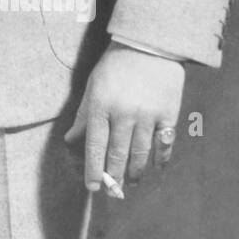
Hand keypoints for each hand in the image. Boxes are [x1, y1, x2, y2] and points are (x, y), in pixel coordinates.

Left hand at [63, 43, 184, 196]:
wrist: (149, 45)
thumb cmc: (115, 66)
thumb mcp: (93, 86)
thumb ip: (84, 115)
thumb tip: (70, 140)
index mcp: (101, 105)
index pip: (95, 145)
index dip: (93, 169)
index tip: (93, 187)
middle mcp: (124, 113)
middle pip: (118, 154)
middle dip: (114, 177)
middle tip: (113, 192)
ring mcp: (148, 115)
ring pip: (141, 153)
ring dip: (135, 172)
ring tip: (131, 183)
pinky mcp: (168, 114)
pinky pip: (164, 144)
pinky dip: (160, 159)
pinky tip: (156, 168)